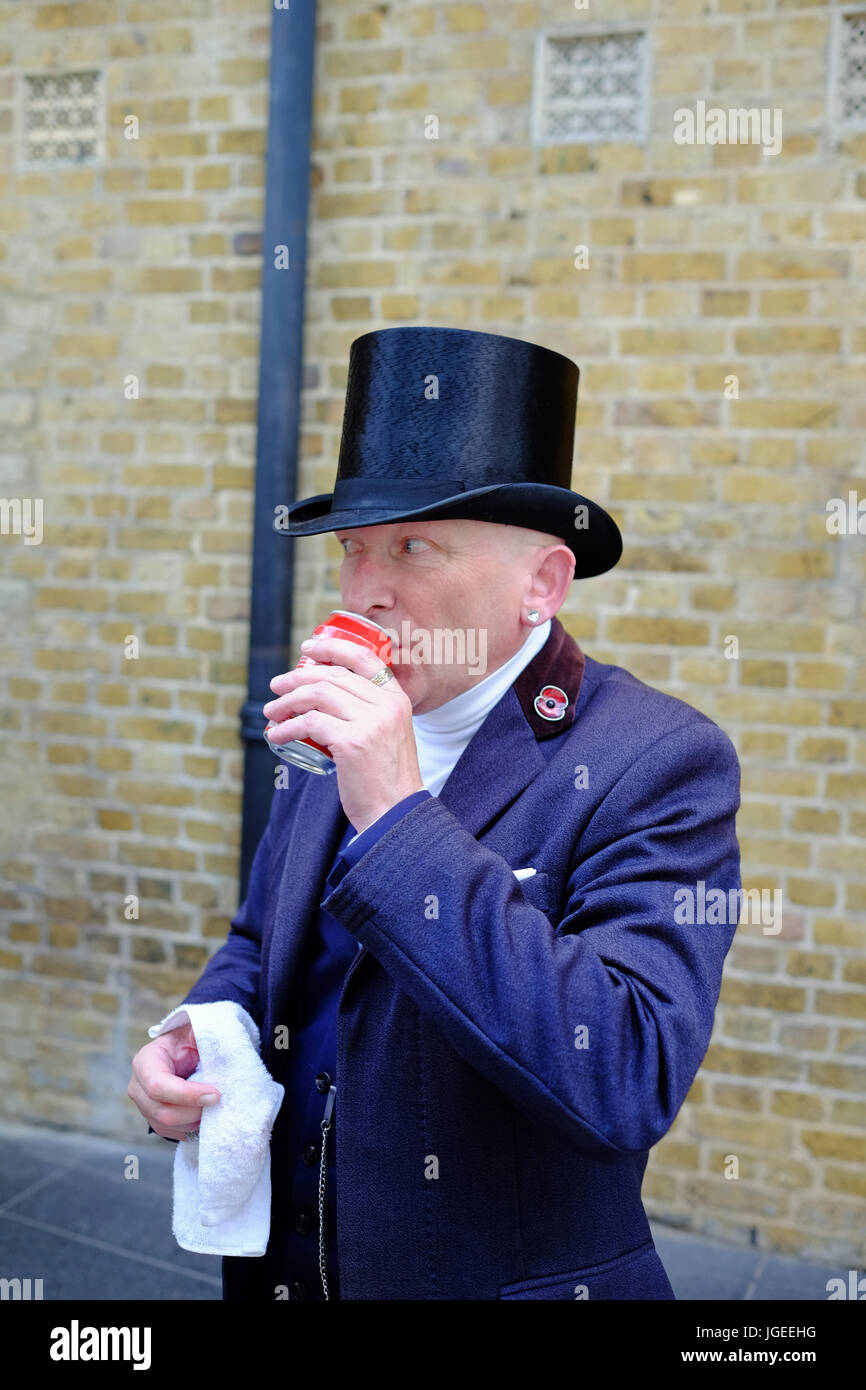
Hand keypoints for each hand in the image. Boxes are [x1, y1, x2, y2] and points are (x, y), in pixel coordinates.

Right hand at [127, 1021, 220, 1140]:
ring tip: (214, 1106)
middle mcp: (138, 1086)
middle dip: (195, 1111)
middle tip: (219, 1102)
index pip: (158, 1086)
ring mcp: (143, 1106)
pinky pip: (172, 1134)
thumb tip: (226, 1047)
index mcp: (145, 1061)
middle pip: (162, 1112)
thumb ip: (207, 1036)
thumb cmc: (190, 1040)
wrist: (183, 1052)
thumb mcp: (196, 1031)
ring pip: (167, 1126)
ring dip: (195, 1121)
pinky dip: (192, 1128)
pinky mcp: (154, 1121)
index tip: (216, 1094)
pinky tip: (206, 1115)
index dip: (187, 1095)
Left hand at [263, 634, 424, 833]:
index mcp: (398, 699)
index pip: (364, 658)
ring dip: (287, 701)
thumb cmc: (386, 779)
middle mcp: (387, 706)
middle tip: (277, 685)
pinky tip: (276, 735)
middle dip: (298, 677)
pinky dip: (286, 727)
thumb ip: (369, 714)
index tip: (306, 649)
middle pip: (333, 675)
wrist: (396, 813)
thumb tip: (325, 699)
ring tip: (271, 711)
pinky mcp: (352, 742)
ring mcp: (370, 723)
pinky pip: (309, 723)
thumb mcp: (388, 735)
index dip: (332, 647)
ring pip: (318, 695)